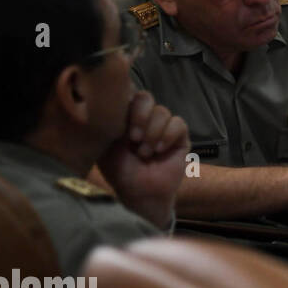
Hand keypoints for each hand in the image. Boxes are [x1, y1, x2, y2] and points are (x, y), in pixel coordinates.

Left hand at [96, 90, 189, 226]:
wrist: (141, 193)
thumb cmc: (120, 172)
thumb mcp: (107, 145)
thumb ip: (110, 122)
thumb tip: (114, 101)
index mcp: (125, 118)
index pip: (128, 94)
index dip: (126, 103)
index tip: (120, 124)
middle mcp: (144, 119)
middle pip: (145, 97)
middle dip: (139, 116)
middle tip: (133, 138)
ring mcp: (163, 127)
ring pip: (162, 111)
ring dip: (152, 133)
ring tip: (145, 153)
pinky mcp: (180, 137)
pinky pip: (178, 123)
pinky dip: (167, 136)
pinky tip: (159, 151)